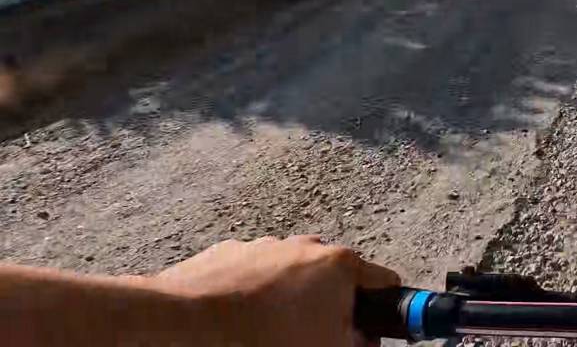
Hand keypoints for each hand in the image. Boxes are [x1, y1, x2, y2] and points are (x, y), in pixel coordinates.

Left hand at [150, 236, 399, 346]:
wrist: (184, 324)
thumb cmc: (261, 339)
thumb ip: (357, 345)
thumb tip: (361, 343)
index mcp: (340, 265)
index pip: (386, 284)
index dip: (385, 314)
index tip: (374, 335)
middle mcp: (308, 246)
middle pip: (337, 281)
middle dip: (332, 310)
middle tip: (316, 339)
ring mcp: (266, 245)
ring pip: (294, 277)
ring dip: (291, 301)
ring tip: (269, 332)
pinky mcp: (230, 253)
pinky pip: (256, 275)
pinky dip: (255, 295)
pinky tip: (241, 321)